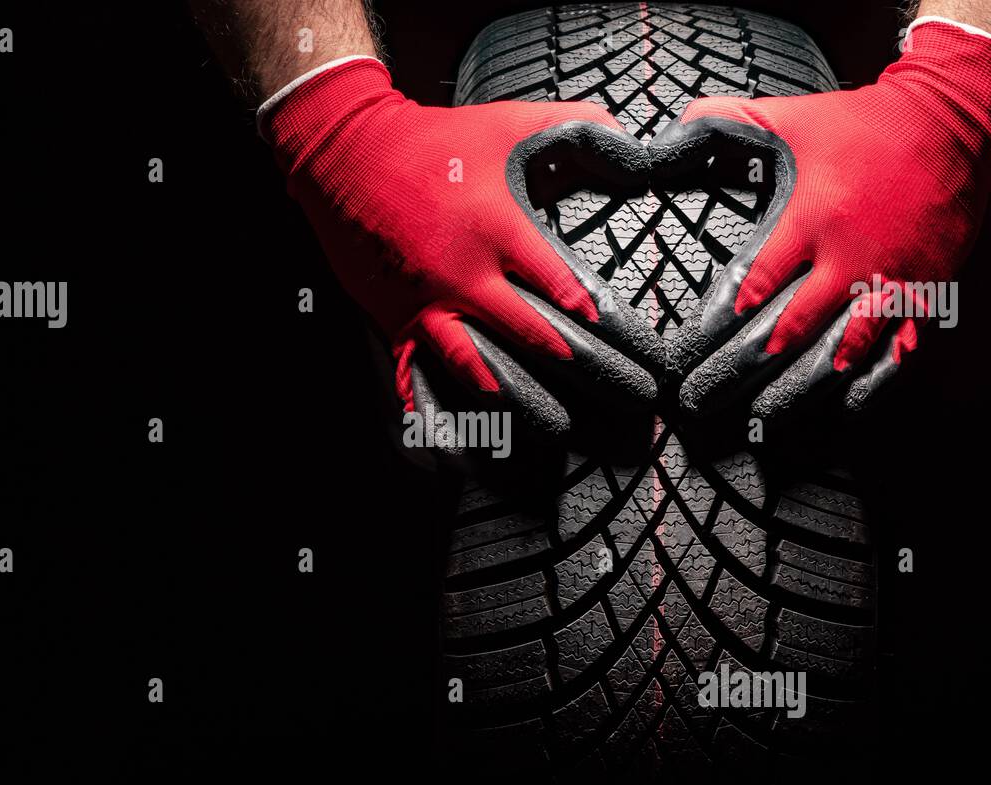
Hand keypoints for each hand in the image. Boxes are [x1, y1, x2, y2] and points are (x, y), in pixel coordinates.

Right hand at [265, 58, 665, 439]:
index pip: (567, 290)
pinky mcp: (395, 322)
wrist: (344, 153)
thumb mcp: (509, 125)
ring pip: (478, 368)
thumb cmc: (434, 141)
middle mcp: (466, 277)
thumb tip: (635, 143)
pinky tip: (458, 454)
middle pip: (536, 338)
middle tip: (631, 402)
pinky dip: (436, 417)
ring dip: (521, 403)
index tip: (646, 353)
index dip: (610, 325)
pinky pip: (415, 379)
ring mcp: (428, 305)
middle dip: (589, 372)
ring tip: (560, 432)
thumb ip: (577, 130)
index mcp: (500, 231)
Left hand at [650, 19, 990, 417]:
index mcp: (811, 218)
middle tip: (700, 402)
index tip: (684, 356)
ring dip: (799, 391)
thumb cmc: (861, 125)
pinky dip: (868, 385)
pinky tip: (839, 409)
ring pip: (841, 354)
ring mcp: (891, 282)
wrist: (954, 122)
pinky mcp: (925, 294)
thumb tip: (665, 136)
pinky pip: (897, 353)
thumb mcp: (788, 118)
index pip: (753, 285)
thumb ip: (721, 124)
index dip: (715, 327)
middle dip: (739, 372)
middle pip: (787, 331)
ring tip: (761, 422)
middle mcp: (851, 258)